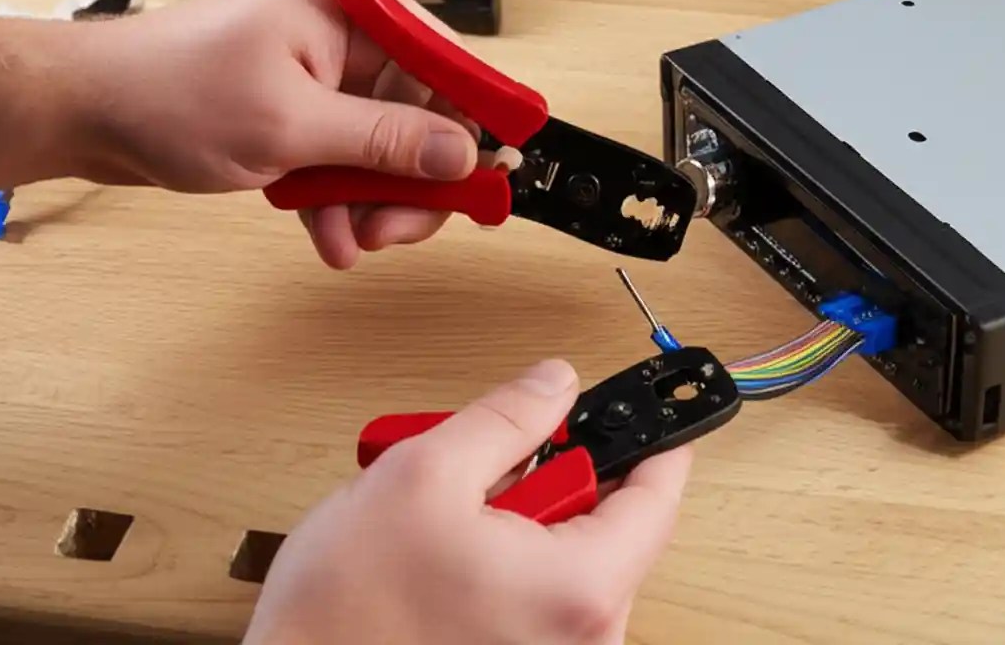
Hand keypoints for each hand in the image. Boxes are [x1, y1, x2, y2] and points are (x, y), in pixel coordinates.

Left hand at [68, 0, 481, 268]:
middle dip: (416, 184)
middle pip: (427, 119)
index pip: (449, 62)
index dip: (479, 121)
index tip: (498, 174)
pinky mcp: (307, 119)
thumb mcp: (290, 125)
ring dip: (376, 205)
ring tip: (351, 237)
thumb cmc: (168, 90)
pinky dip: (343, 205)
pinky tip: (328, 234)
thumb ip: (385, 142)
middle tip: (397, 227)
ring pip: (391, 154)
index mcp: (351, 13)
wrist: (91, 112)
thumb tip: (460, 156)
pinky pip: (352, 167)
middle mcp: (347, 42)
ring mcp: (327, 84)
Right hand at [242, 360, 692, 644]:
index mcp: (579, 589)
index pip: (658, 498)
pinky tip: (453, 554)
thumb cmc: (345, 611)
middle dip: (557, 480)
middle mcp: (586, 636)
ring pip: (571, 558)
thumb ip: (506, 417)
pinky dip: (511, 559)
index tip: (652, 410)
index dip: (655, 442)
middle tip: (494, 469)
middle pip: (611, 527)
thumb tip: (556, 384)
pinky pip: (545, 592)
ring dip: (525, 521)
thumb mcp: (423, 474)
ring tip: (454, 521)